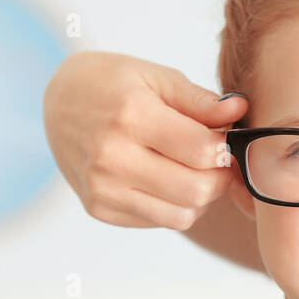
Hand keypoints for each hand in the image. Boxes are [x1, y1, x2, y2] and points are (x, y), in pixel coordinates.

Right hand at [42, 51, 248, 227]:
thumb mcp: (156, 78)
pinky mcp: (99, 209)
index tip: (224, 139)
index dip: (225, 148)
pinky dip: (175, 205)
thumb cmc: (114, 84)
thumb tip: (240, 111)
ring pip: (182, 215)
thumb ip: (200, 100)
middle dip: (219, 177)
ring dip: (201, 197)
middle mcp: (111, 158)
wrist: (59, 102)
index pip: (202, 151)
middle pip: (196, 190)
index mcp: (130, 116)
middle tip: (216, 159)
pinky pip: (160, 221)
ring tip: (193, 170)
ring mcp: (102, 189)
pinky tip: (166, 179)